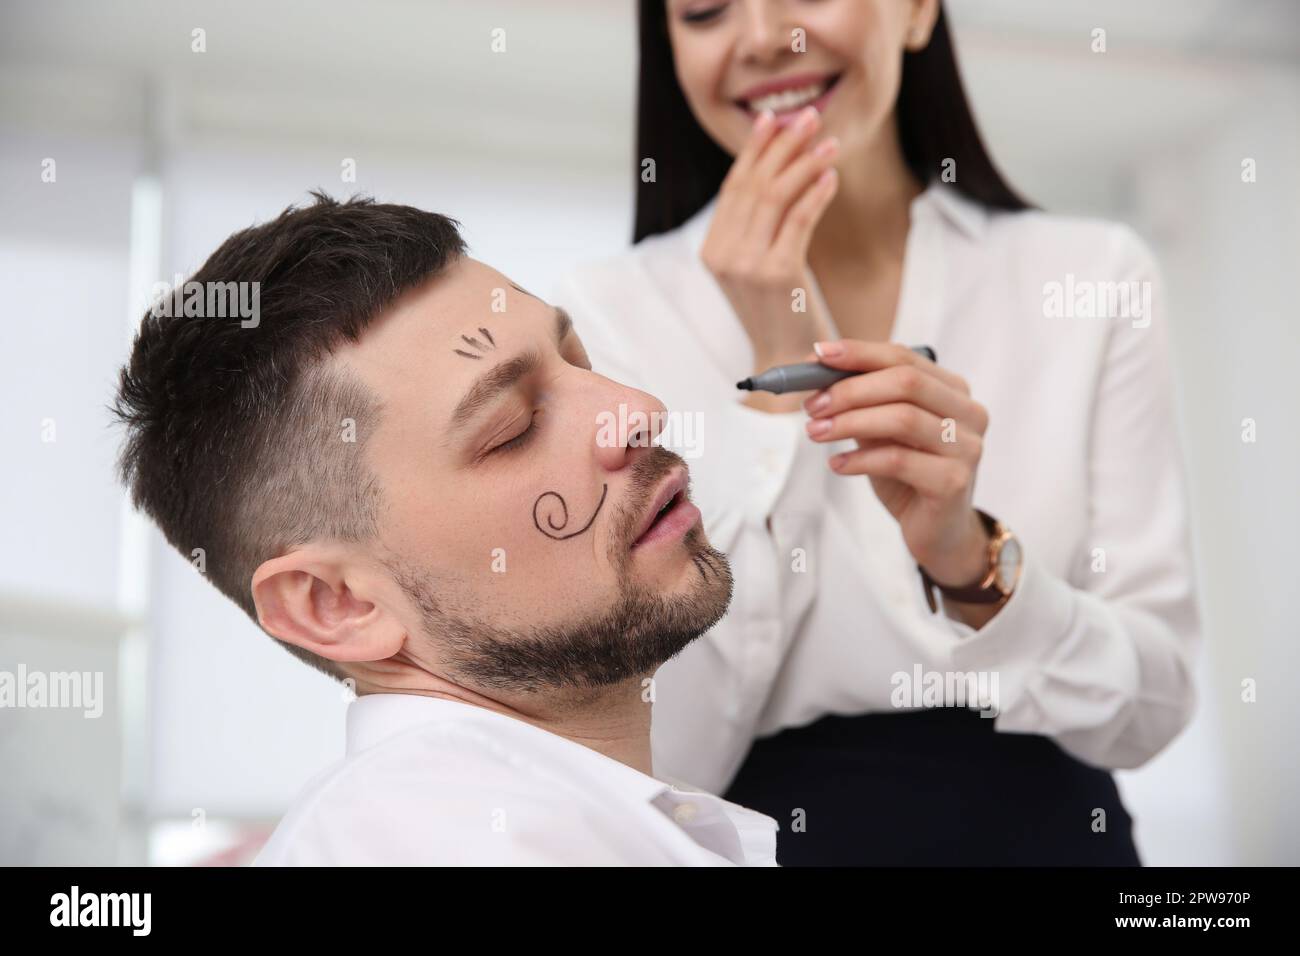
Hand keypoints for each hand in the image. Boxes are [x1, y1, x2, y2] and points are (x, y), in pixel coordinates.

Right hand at [700, 106, 839, 411]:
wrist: (785, 367)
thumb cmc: (779, 315)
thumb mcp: (755, 269)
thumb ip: (755, 228)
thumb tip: (773, 171)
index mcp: (712, 250)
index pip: (733, 186)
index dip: (755, 149)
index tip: (774, 119)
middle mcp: (723, 254)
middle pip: (753, 184)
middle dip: (782, 144)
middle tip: (808, 116)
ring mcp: (747, 265)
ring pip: (775, 196)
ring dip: (804, 162)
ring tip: (829, 142)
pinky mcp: (777, 274)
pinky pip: (798, 220)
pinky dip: (816, 193)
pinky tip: (831, 176)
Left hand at [802, 339, 991, 586]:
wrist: (939, 532)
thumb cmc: (908, 476)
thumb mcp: (882, 432)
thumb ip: (861, 402)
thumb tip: (815, 371)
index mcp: (953, 390)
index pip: (904, 358)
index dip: (860, 353)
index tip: (818, 354)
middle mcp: (968, 413)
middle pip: (906, 382)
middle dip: (850, 390)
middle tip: (812, 405)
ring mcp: (966, 447)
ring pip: (903, 419)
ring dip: (850, 422)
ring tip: (816, 433)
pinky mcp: (955, 482)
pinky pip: (899, 460)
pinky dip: (860, 459)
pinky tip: (837, 465)